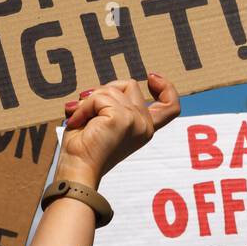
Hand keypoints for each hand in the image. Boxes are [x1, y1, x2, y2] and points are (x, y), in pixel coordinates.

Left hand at [57, 73, 180, 187]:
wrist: (76, 168)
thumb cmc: (83, 147)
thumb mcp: (103, 119)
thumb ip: (112, 103)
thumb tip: (105, 86)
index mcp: (144, 128)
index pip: (170, 106)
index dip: (166, 87)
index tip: (152, 77)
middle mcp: (145, 125)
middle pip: (129, 85)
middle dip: (103, 91)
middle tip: (83, 109)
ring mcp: (136, 121)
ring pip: (111, 89)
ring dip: (88, 101)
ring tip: (79, 119)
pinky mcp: (122, 119)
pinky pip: (98, 98)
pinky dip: (83, 107)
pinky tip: (77, 121)